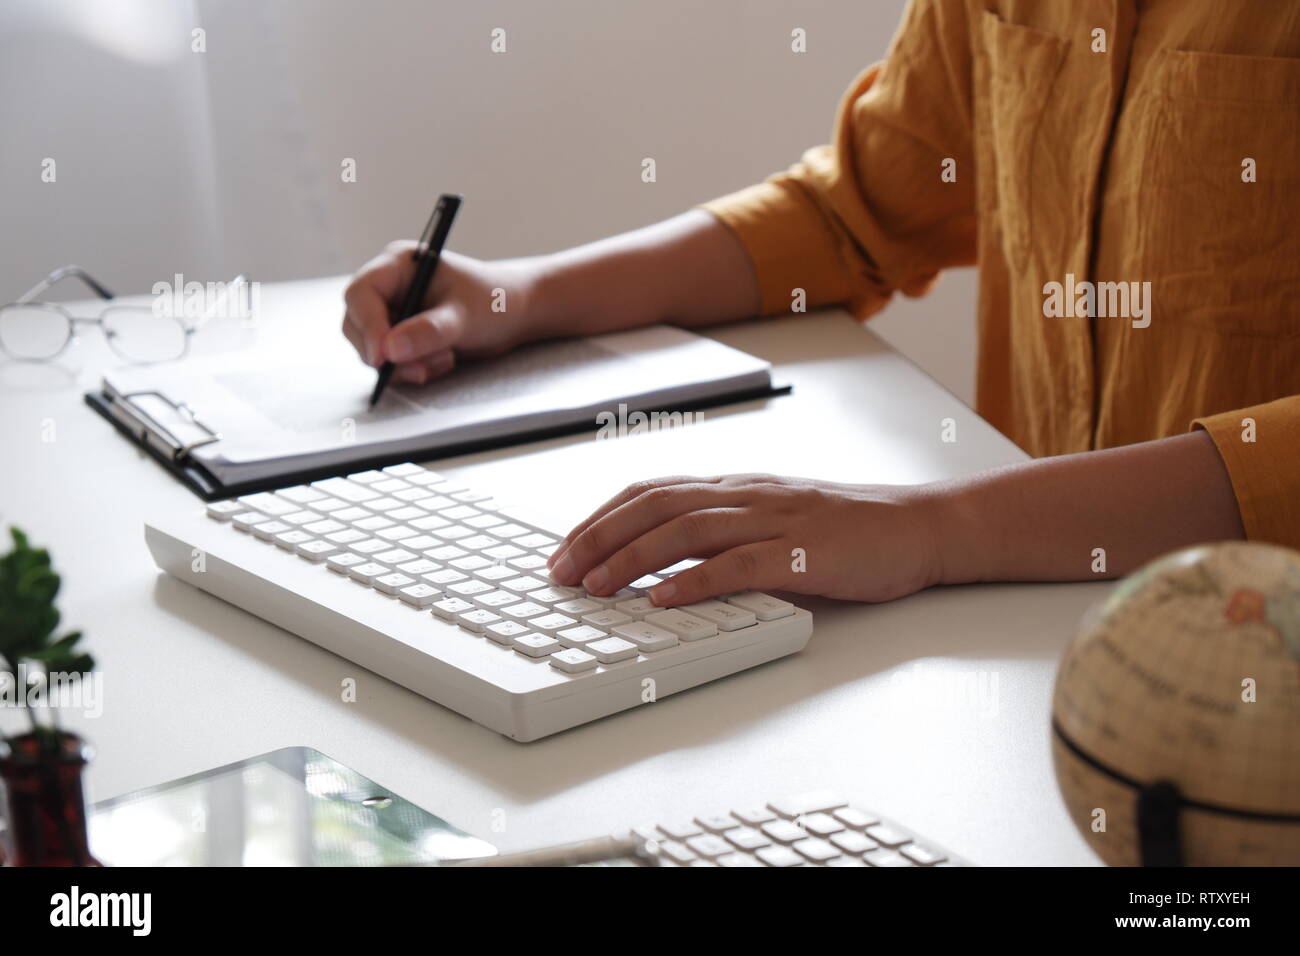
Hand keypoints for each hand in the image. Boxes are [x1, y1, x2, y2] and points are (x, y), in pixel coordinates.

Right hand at [342, 242, 545, 383]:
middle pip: (357, 324)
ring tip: (445, 358)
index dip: (367, 326)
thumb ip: (429, 331)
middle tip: (420, 368)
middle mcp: (388, 287)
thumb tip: (391, 350)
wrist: (513, 314)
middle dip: (386, 353)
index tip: (383, 356)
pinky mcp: (400, 336)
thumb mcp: (464, 316)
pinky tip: (443, 361)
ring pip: (372, 348)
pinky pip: (390, 361)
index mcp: (398, 265)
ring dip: (404, 364)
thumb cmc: (493, 301)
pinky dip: (412, 369)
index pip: (361, 294)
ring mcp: (391, 312)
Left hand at [547, 474, 943, 606]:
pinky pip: (738, 564)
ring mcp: (774, 520)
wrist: (918, 526)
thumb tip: (664, 562)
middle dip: (599, 537)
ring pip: (686, 530)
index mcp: (737, 487)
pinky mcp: (803, 553)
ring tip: (595, 586)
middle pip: (656, 505)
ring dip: (631, 559)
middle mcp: (747, 495)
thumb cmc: (846, 530)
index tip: (566, 546)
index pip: (652, 490)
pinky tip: (663, 598)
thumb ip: (726, 532)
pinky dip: (694, 580)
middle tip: (561, 571)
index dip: (602, 516)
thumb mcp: (774, 518)